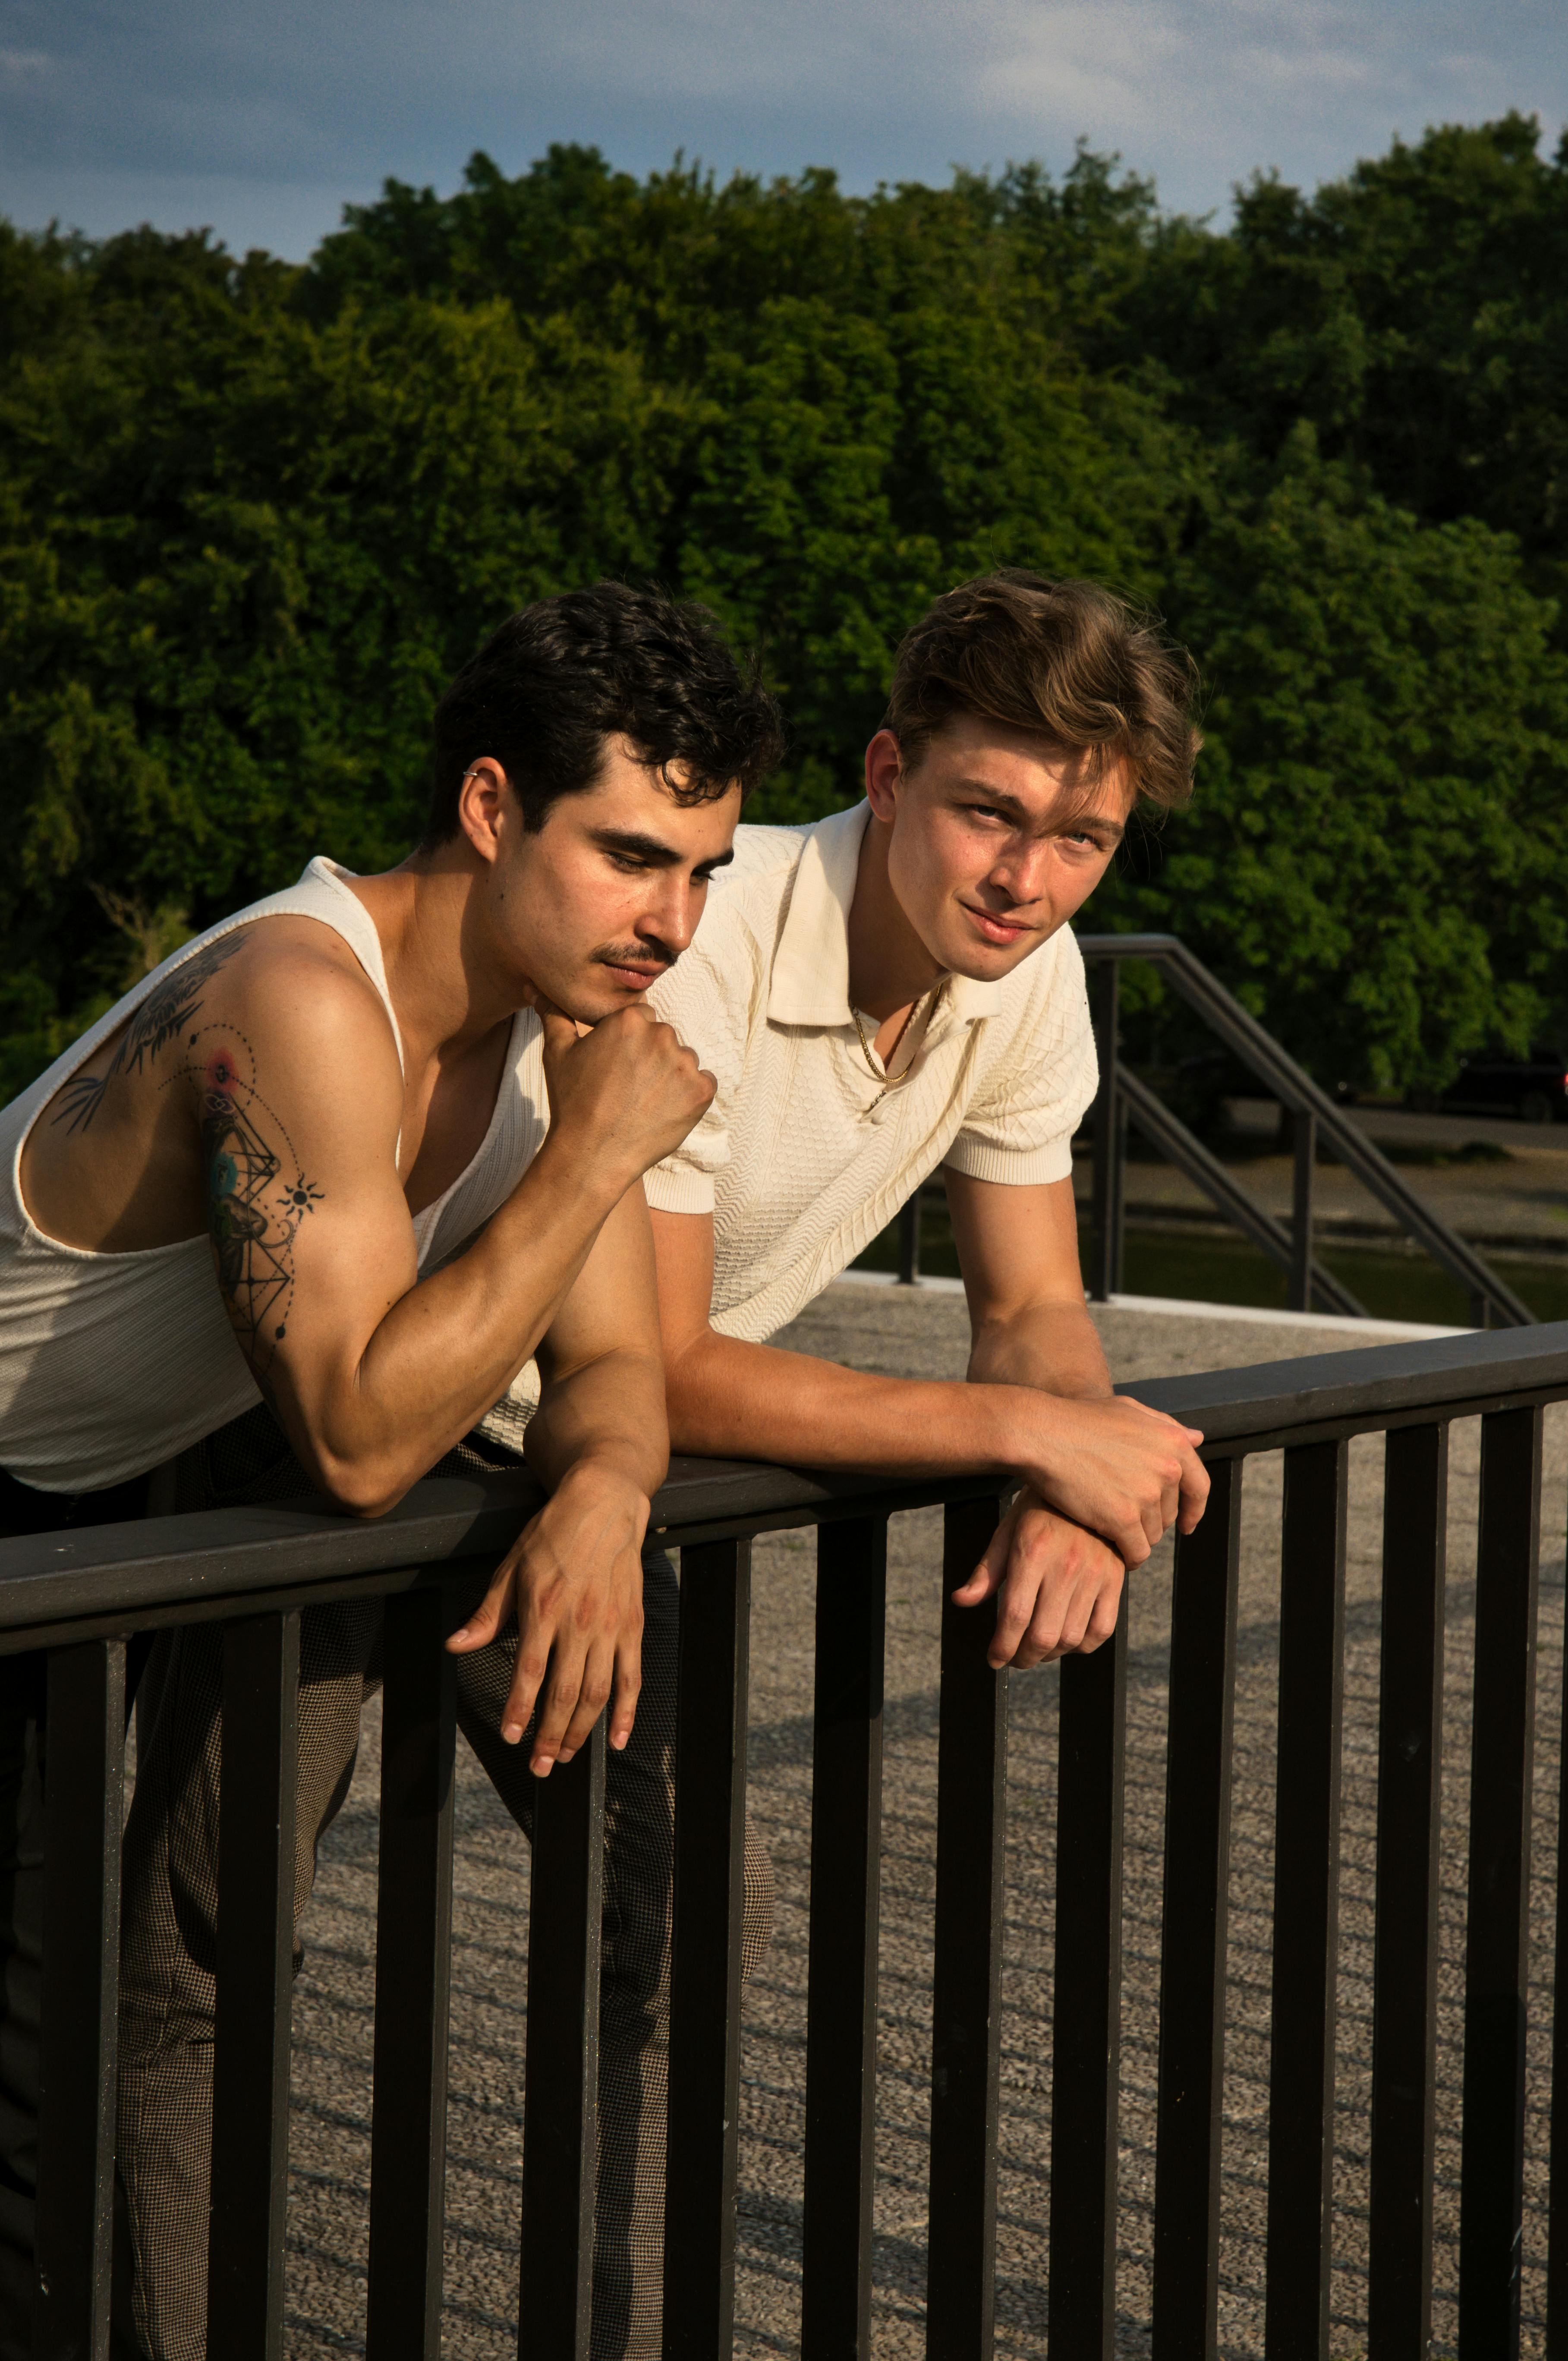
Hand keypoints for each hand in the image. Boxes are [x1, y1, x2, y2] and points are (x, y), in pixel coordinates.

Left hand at [445, 1460, 648, 1774]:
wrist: (605, 1504)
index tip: (511, 1737)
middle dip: (551, 1736)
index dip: (520, 1709)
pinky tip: (616, 1739)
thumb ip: (487, 1613)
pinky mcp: (632, 1626)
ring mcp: (610, 1627)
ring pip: (598, 1692)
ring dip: (582, 1731)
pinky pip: (631, 1677)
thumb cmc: (552, 1535)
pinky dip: (626, 1711)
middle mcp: (580, 1623)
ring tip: (567, 1756)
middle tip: (540, 1766)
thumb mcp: (511, 1568)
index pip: (531, 1672)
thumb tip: (456, 1647)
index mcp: (544, 1609)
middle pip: (566, 1693)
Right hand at [532, 994, 715, 1186]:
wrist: (593, 1154)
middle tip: (627, 1087)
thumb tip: (535, 987)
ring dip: (670, 1075)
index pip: (641, 1018)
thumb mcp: (557, 1053)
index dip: (628, 1042)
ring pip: (682, 1060)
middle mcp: (662, 1035)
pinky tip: (664, 1110)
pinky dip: (689, 1095)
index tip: (616, 1066)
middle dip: (649, 1057)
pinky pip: (703, 1083)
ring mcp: (685, 1064)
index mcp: (630, 1020)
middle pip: (663, 1037)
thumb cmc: (572, 1103)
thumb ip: (554, 1014)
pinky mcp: (702, 1091)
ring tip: (643, 1101)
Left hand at [952, 1491, 1124, 1667]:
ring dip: (1051, 1655)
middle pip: (1043, 1635)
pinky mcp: (1116, 1578)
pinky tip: (1067, 1641)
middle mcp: (1066, 1565)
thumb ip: (987, 1570)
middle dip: (1023, 1657)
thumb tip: (961, 1601)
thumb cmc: (1039, 1508)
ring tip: (1037, 1650)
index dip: (1002, 1646)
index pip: (1014, 1615)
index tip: (993, 1659)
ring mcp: (1095, 1573)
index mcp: (1033, 1551)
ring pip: (1072, 1638)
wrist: (1089, 1479)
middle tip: (1014, 1659)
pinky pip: (1102, 1629)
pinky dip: (1083, 1646)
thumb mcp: (1008, 1530)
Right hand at [1013, 1392, 1207, 1567]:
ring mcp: (1146, 1495)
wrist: (1042, 1433)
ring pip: (1152, 1534)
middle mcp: (1167, 1469)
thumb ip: (1165, 1425)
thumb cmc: (1079, 1418)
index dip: (1194, 1509)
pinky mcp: (1123, 1519)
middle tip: (1123, 1517)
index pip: (1199, 1487)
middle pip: (1169, 1513)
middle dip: (1150, 1519)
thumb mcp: (1129, 1410)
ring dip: (1134, 1536)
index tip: (1186, 1524)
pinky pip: (1136, 1551)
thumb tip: (1197, 1439)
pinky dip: (1128, 1557)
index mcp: (1174, 1442)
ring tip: (1108, 1526)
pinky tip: (1113, 1551)